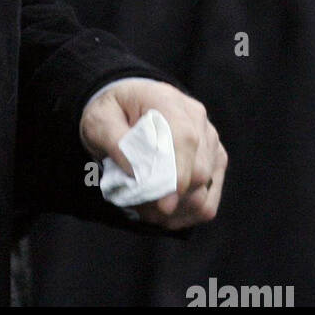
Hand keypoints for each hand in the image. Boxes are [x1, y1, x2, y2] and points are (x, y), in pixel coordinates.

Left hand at [79, 77, 225, 229]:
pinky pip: (209, 199)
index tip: (163, 205)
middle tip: (138, 208)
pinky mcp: (214, 160)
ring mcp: (209, 140)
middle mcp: (196, 119)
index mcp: (167, 101)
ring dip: (177, 209)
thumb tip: (138, 173)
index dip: (176, 175)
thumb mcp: (100, 120)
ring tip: (146, 209)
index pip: (184, 140)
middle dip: (170, 199)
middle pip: (198, 170)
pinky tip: (162, 212)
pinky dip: (187, 213)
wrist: (125, 104)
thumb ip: (115, 142)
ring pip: (205, 189)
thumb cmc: (112, 111)